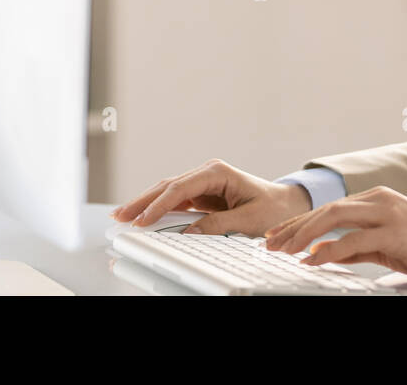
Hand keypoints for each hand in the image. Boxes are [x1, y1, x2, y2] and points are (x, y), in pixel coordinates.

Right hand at [110, 159, 311, 235]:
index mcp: (218, 172)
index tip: (142, 220)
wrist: (287, 205)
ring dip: (146, 204)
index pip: (180, 188)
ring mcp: (203, 184)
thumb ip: (218, 225)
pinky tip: (143, 218)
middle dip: (143, 201)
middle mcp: (207, 174)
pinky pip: (176, 202)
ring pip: (168, 193)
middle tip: (119, 216)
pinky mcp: (203, 196)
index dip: (159, 204)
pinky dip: (159, 210)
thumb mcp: (249, 220)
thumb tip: (189, 233)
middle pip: (168, 186)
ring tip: (122, 216)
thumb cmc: (273, 209)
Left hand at [263, 185, 406, 281]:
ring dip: (304, 234)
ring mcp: (387, 212)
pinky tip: (313, 260)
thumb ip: (355, 246)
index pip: (329, 207)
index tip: (277, 235)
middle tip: (271, 244)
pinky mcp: (395, 231)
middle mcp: (379, 199)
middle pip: (325, 209)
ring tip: (284, 250)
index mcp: (376, 198)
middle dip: (294, 226)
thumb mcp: (386, 244)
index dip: (300, 221)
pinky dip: (330, 250)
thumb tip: (321, 252)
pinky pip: (354, 240)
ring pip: (334, 217)